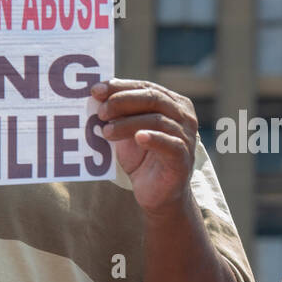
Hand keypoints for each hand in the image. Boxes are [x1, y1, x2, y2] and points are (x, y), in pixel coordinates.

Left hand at [90, 78, 197, 215]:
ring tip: (106, 131)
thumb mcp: (127, 132)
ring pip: (157, 120)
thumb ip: (118, 114)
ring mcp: (186, 137)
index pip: (145, 87)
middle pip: (152, 98)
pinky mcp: (183, 158)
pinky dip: (154, 138)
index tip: (95, 90)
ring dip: (128, 123)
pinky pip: (170, 144)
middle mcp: (184, 116)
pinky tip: (139, 137)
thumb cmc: (143, 159)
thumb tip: (95, 96)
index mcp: (173, 103)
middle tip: (100, 111)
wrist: (158, 195)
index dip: (120, 86)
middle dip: (122, 101)